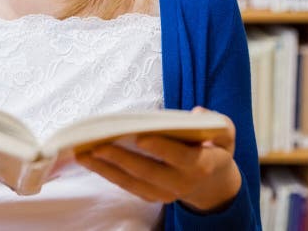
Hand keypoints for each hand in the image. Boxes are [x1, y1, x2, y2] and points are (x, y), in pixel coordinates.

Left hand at [76, 107, 242, 212]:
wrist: (212, 183)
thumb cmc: (214, 149)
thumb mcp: (226, 133)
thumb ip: (218, 123)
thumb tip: (198, 112)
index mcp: (200, 165)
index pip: (179, 157)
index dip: (160, 147)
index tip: (140, 136)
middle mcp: (180, 183)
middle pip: (147, 171)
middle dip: (120, 158)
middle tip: (97, 145)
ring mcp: (164, 193)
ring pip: (131, 181)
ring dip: (105, 168)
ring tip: (82, 153)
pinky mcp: (150, 195)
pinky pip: (125, 185)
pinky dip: (105, 173)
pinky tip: (88, 160)